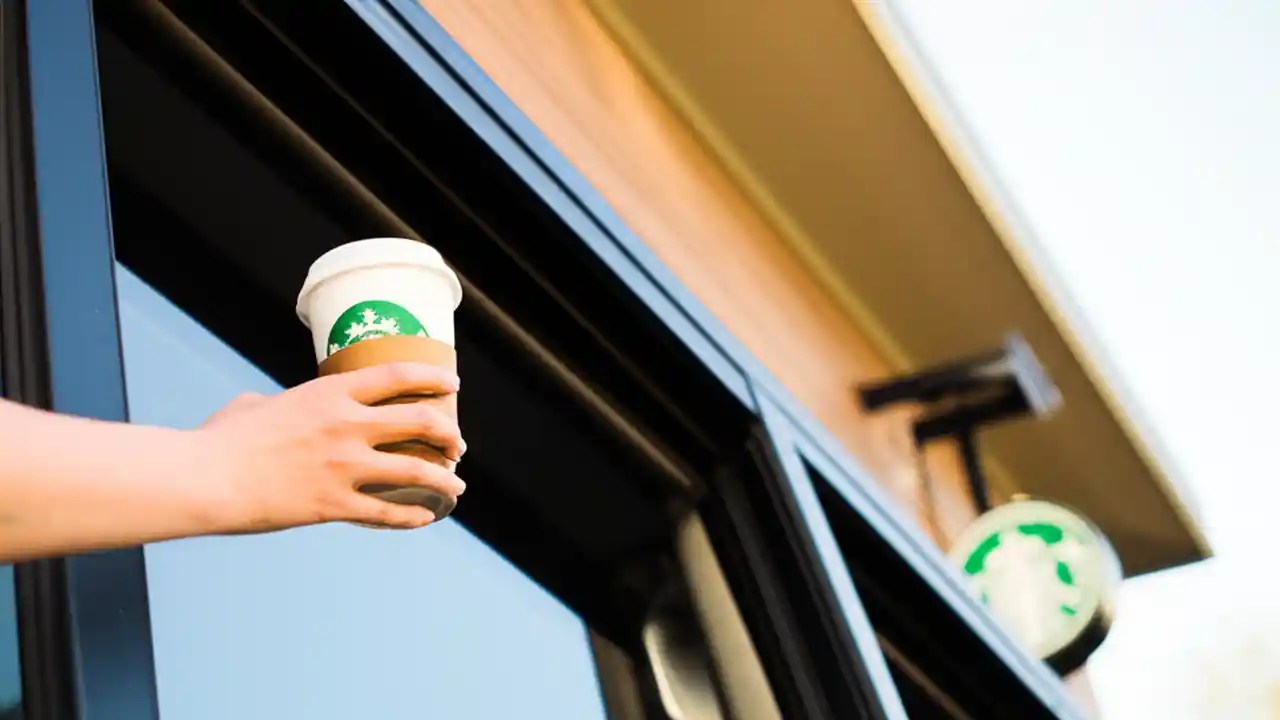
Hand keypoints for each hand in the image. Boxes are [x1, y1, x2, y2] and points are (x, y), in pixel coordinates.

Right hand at [193, 363, 465, 532]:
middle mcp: (346, 425)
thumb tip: (271, 407)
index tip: (452, 385)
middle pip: (419, 421)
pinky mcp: (335, 504)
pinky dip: (413, 516)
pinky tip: (425, 518)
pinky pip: (388, 512)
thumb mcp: (254, 405)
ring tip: (456, 485)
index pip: (396, 375)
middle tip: (458, 446)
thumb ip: (277, 403)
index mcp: (329, 393)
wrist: (206, 478)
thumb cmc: (222, 439)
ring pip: (416, 470)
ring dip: (444, 479)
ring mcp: (344, 466)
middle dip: (448, 434)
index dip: (431, 378)